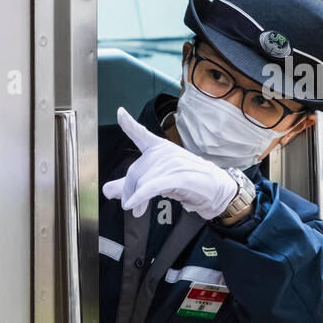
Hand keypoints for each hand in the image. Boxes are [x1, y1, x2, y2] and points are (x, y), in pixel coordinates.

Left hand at [101, 107, 237, 219]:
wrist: (216, 191)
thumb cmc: (186, 184)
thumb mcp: (155, 184)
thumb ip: (130, 186)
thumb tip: (106, 191)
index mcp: (160, 149)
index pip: (141, 134)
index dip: (129, 124)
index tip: (120, 112)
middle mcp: (165, 152)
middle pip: (135, 171)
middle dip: (128, 191)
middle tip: (131, 205)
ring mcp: (173, 162)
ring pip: (142, 181)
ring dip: (137, 199)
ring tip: (139, 209)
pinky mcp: (179, 176)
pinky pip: (153, 186)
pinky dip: (140, 196)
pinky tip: (132, 204)